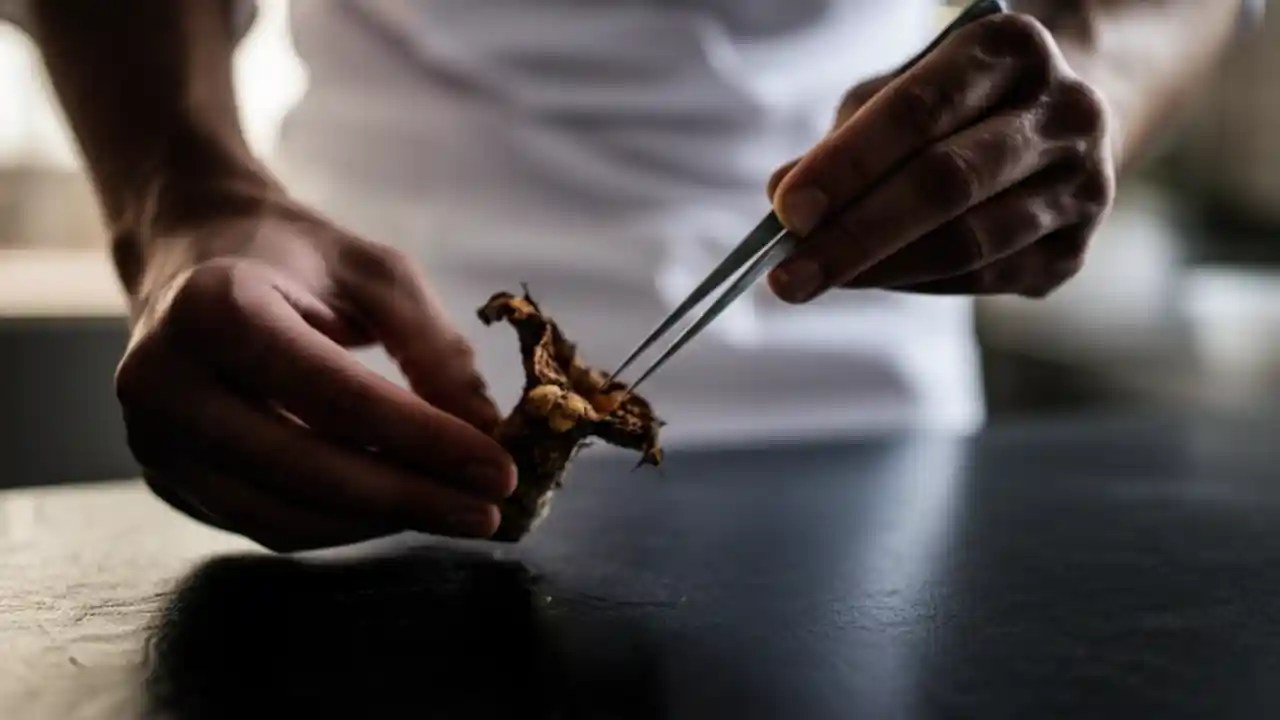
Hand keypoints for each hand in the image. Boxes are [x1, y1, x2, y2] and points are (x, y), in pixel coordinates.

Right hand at [116, 194, 514, 550]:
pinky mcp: (166, 480)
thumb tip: (485, 431)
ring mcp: (154, 442)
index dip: (425, 441)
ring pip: (284, 517)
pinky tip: (399, 507)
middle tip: (489, 509)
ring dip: (381, 523)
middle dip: (412, 497)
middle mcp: (164, 383)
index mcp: (214, 310)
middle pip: (306, 470)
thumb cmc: (293, 257)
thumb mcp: (376, 272)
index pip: (335, 397)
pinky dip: (342, 525)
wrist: (192, 258)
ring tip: (455, 511)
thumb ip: (432, 346)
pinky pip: (267, 524)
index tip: (499, 467)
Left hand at [767, 13, 1114, 301]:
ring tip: (812, 279)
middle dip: (855, 235)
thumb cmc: (953, 106)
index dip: (848, 164)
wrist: (1053, 126)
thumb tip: (784, 202)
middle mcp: (1063, 113)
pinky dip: (913, 282)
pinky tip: (871, 278)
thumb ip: (844, 142)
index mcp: (1011, 49)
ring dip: (878, 269)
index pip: (920, 111)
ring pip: (968, 242)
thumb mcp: (896, 95)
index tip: (787, 210)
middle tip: (787, 274)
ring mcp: (1081, 186)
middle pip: (947, 183)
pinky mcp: (1074, 251)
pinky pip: (981, 279)